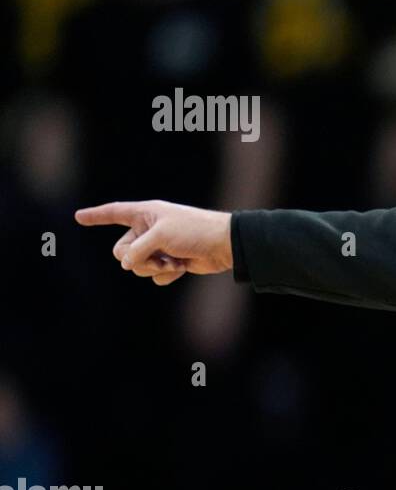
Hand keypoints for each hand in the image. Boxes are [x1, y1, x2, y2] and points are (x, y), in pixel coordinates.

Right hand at [75, 200, 233, 286]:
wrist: (223, 246)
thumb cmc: (194, 231)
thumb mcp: (160, 235)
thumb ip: (136, 250)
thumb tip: (126, 264)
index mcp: (146, 214)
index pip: (115, 213)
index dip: (96, 215)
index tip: (78, 216)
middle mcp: (149, 230)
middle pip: (121, 251)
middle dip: (135, 259)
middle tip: (155, 257)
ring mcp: (159, 248)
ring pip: (137, 267)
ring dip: (154, 268)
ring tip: (173, 262)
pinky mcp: (170, 262)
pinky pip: (155, 276)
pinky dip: (167, 275)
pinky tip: (183, 268)